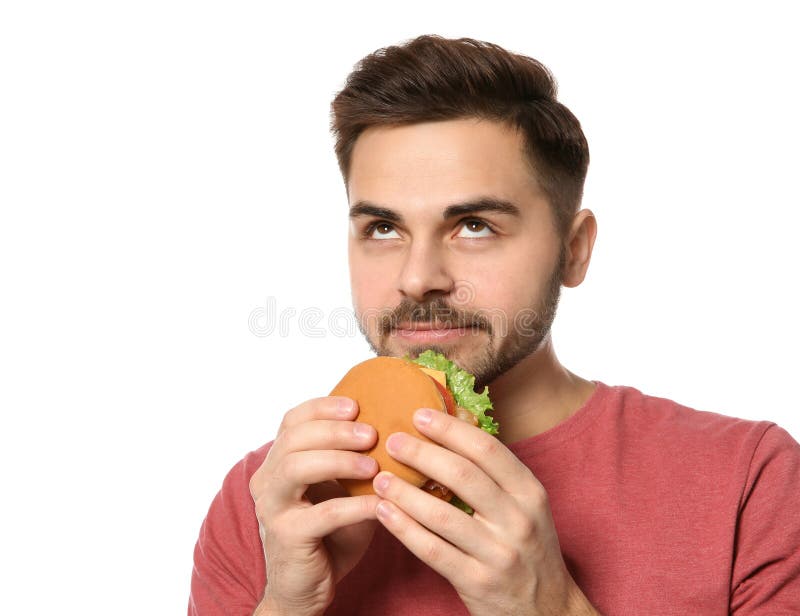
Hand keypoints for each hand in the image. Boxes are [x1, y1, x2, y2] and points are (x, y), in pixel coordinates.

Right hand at [249, 397, 380, 615]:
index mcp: (278, 462)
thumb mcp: (343, 489)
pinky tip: (380, 502)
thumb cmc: (330, 535)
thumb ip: (356, 461)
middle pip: (293, 439)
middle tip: (371, 433)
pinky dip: (355, 505)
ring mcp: (272, 509)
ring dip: (339, 460)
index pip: (292, 420)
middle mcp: (267, 480)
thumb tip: (399, 431)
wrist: (307, 589)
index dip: (322, 407)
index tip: (356, 405)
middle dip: (335, 431)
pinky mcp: (287, 537)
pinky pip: (322, 514)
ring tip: (373, 464)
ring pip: (296, 468)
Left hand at [372, 408, 598, 615]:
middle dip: (422, 454)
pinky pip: (432, 550)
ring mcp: (498, 553)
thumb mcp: (525, 505)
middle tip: (392, 441)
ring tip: (380, 478)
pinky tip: (384, 512)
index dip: (450, 429)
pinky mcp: (477, 582)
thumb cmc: (528, 547)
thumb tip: (452, 427)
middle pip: (462, 475)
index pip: (487, 449)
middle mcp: (518, 519)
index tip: (419, 415)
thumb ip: (494, 473)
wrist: (546, 610)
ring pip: (441, 514)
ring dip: (405, 492)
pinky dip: (404, 528)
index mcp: (529, 492)